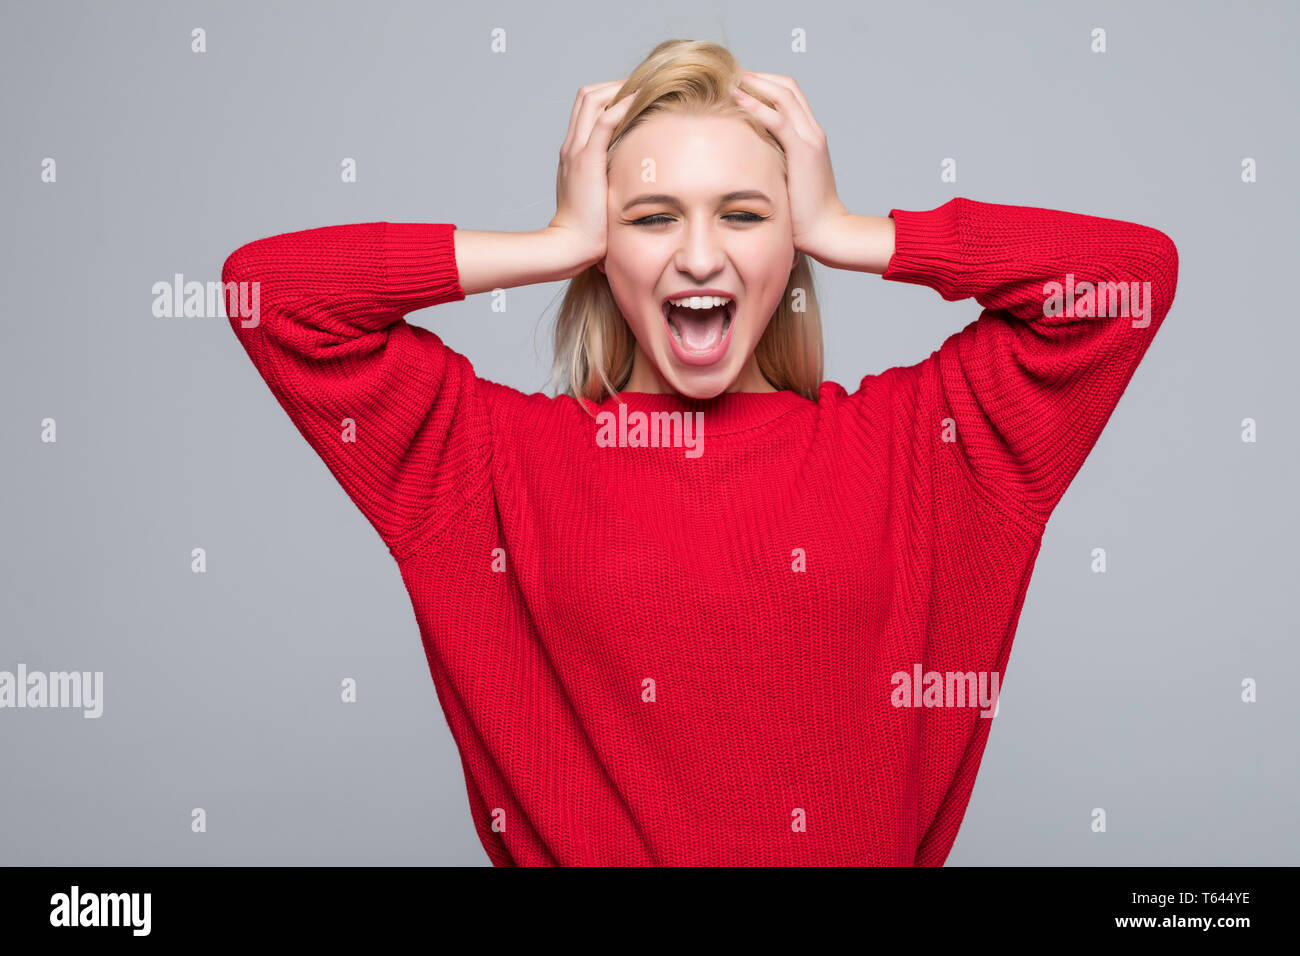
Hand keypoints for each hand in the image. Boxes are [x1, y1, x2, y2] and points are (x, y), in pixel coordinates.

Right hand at [547, 79, 639, 267]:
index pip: (587, 108)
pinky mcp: (586, 161)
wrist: (570, 246)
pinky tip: (641, 99)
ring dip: (620, 88)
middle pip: (588, 96)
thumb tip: (632, 178)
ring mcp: (576, 152)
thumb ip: (609, 182)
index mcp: (573, 153)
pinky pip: (603, 122)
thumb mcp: (599, 198)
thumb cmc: (588, 230)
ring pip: (593, 100)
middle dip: (617, 85)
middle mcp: (572, 146)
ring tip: (646, 85)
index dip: (610, 96)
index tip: (637, 97)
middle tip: (645, 85)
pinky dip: (621, 105)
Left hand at [731, 71, 850, 264]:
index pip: (789, 95)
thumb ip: (772, 162)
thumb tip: (746, 159)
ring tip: (730, 78)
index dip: (764, 83)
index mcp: (809, 136)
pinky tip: (738, 98)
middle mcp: (812, 131)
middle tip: (730, 73)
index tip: (738, 83)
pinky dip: (757, 106)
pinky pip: (779, 120)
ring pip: (784, 95)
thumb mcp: (786, 179)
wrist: (825, 230)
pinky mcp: (803, 151)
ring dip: (756, 83)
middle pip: (787, 86)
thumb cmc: (802, 213)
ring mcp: (810, 139)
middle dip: (758, 76)